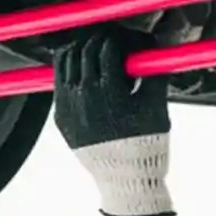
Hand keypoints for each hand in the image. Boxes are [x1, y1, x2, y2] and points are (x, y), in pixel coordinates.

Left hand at [53, 31, 172, 215]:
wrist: (126, 178)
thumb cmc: (146, 144)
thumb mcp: (156, 105)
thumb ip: (155, 72)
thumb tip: (155, 47)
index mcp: (108, 91)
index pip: (108, 46)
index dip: (121, 37)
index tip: (129, 38)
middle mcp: (83, 96)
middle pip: (86, 50)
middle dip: (102, 39)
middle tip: (114, 39)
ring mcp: (68, 107)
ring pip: (65, 61)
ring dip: (81, 49)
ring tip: (95, 49)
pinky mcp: (61, 117)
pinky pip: (58, 82)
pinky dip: (69, 69)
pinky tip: (81, 68)